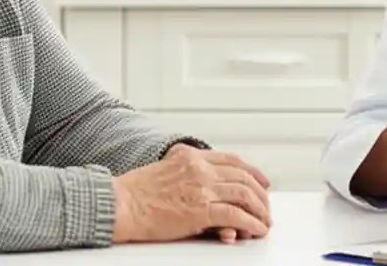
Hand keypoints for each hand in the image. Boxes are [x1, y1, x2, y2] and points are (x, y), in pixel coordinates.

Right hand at [111, 145, 272, 244]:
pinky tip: (255, 230)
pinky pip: (236, 216)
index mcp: (190, 156)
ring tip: (264, 222)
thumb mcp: (163, 168)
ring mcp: (201, 188)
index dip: (252, 171)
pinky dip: (251, 224)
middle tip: (266, 207)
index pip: (231, 160)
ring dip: (260, 211)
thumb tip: (204, 184)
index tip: (262, 181)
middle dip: (260, 194)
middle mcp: (200, 169)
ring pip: (244, 195)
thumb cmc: (134, 192)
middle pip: (243, 177)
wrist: (120, 204)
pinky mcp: (200, 210)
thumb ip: (186, 170)